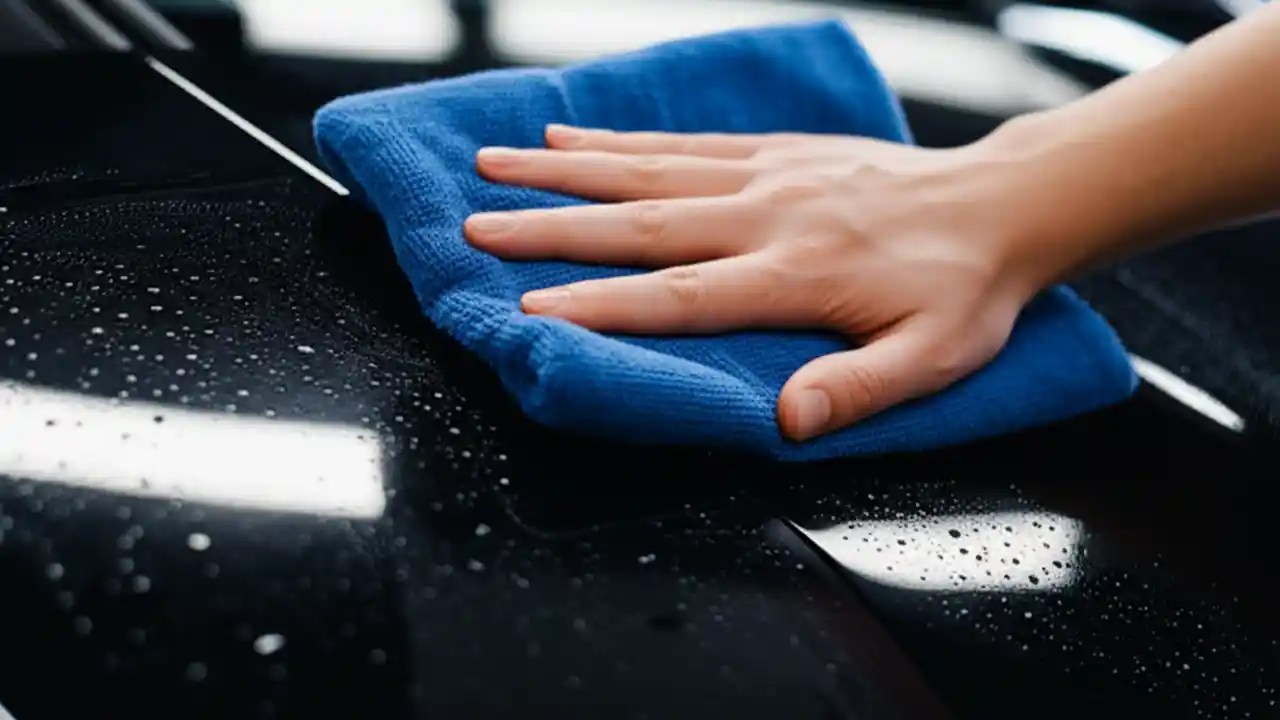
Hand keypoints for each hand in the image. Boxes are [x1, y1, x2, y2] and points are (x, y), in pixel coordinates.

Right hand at [465, 124, 1042, 440]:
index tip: (529, 308)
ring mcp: (765, 174)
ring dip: (564, 171)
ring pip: (647, 169)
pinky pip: (683, 141)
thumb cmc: (964, 292)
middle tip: (475, 228)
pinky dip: (619, 140)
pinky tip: (569, 137)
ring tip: (493, 166)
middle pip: (640, 221)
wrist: (1001, 203)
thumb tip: (788, 421)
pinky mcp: (772, 151)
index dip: (601, 305)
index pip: (680, 295)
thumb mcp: (933, 359)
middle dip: (550, 227)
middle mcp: (766, 214)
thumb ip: (858, 389)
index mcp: (796, 273)